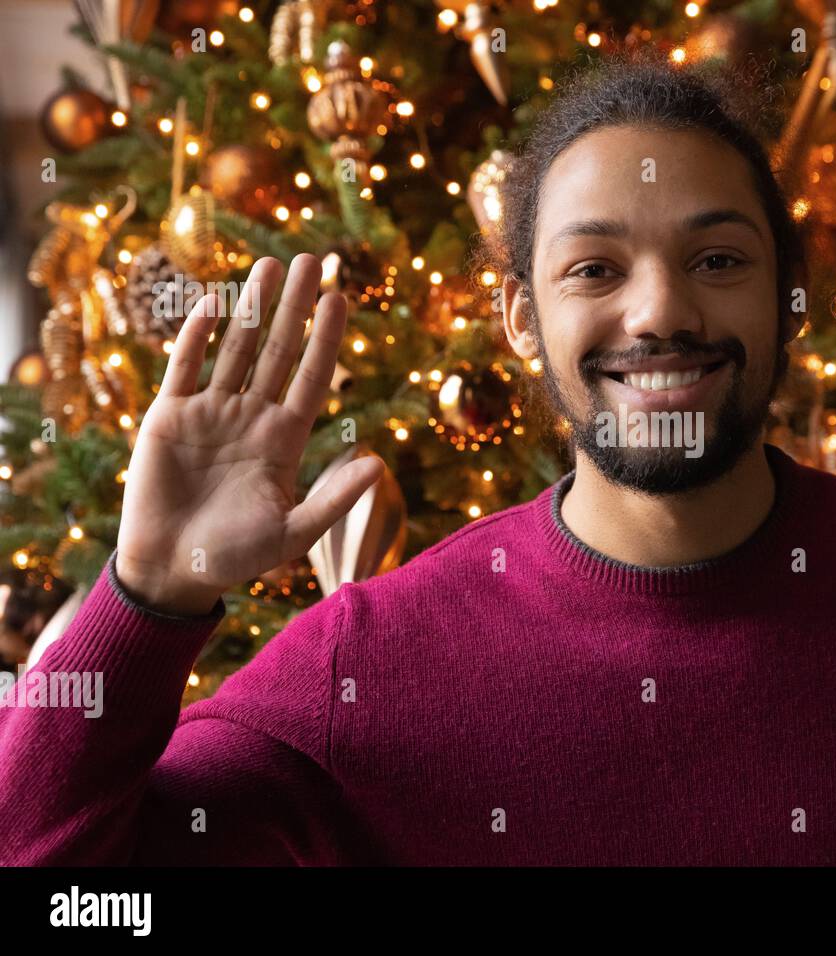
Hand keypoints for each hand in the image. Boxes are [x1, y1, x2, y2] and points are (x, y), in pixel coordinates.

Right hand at [115, 254, 384, 615]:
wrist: (174, 571)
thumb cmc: (237, 557)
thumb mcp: (294, 531)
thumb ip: (334, 497)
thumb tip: (379, 463)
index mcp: (285, 438)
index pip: (313, 376)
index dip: (327, 338)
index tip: (341, 297)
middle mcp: (252, 416)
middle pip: (279, 350)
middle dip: (295, 306)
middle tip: (312, 259)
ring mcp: (211, 413)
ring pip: (236, 348)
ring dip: (252, 308)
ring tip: (270, 266)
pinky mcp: (170, 418)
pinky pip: (185, 368)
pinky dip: (196, 337)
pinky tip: (212, 303)